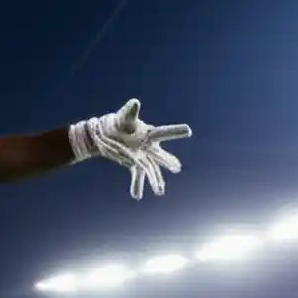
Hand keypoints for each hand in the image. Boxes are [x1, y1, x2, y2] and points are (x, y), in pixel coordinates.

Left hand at [70, 99, 191, 198]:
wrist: (109, 133)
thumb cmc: (119, 122)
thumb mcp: (123, 117)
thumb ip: (130, 111)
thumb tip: (135, 102)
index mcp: (149, 134)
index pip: (164, 132)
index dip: (176, 131)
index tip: (188, 130)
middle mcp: (148, 147)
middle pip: (160, 155)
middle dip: (168, 162)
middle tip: (177, 168)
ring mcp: (142, 156)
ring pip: (151, 170)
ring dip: (155, 180)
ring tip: (159, 192)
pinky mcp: (134, 163)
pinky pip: (137, 176)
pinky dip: (137, 185)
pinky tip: (137, 196)